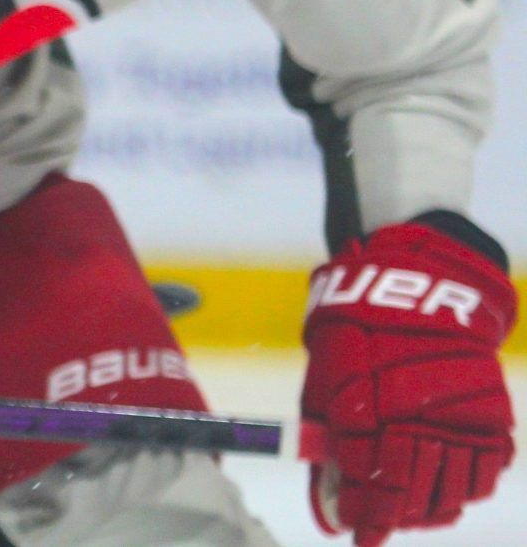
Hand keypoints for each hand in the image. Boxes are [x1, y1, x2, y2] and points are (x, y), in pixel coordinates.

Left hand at [302, 216, 515, 544]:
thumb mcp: (325, 381)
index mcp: (369, 407)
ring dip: (426, 512)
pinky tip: (443, 489)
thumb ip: (328, 443)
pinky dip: (463, 492)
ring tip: (408, 513)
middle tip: (380, 524)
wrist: (419, 294)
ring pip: (450, 494)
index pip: (371, 484)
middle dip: (393, 518)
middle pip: (411, 495)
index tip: (357, 536)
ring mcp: (459, 421)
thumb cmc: (356, 336)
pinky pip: (482, 477)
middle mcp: (419, 418)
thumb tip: (328, 505)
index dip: (365, 518)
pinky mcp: (492, 421)